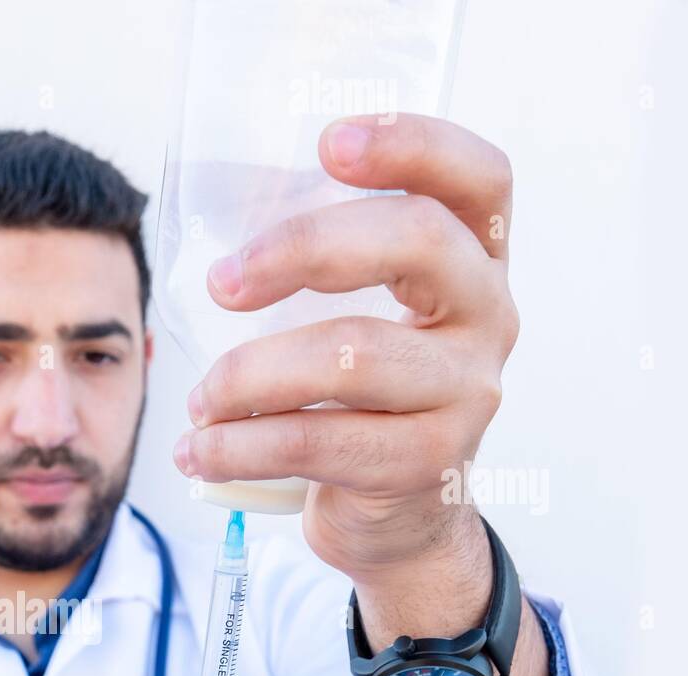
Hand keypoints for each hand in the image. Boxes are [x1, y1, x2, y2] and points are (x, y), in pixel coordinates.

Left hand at [173, 113, 519, 586]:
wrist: (397, 521)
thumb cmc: (361, 405)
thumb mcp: (363, 325)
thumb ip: (326, 278)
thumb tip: (212, 249)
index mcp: (475, 264)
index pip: (478, 180)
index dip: (413, 145)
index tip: (328, 143)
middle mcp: (488, 318)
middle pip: (414, 241)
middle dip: (300, 249)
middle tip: (222, 284)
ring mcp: (466, 394)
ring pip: (350, 355)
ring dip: (247, 376)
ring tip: (198, 401)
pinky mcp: (426, 463)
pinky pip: (317, 441)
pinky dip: (239, 446)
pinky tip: (199, 452)